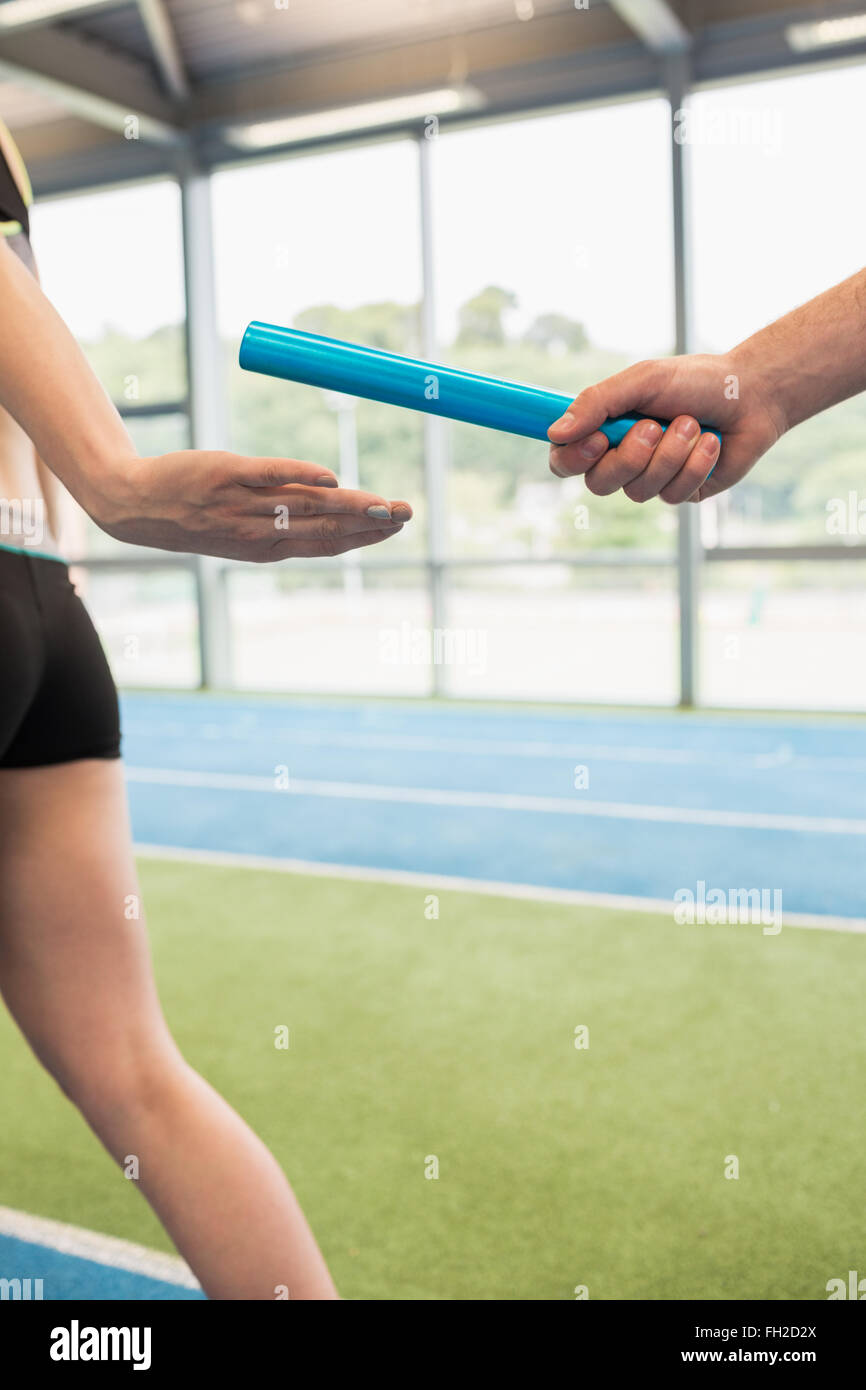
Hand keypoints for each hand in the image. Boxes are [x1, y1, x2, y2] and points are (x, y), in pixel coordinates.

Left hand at [92, 450, 412, 560]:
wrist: (136, 506)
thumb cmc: (196, 512)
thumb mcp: (244, 524)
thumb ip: (287, 512)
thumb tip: (332, 491)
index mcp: (268, 546)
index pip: (327, 542)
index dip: (365, 536)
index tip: (398, 526)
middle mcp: (260, 531)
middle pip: (325, 527)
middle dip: (369, 523)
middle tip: (406, 514)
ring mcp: (242, 504)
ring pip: (305, 506)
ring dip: (349, 504)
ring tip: (384, 502)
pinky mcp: (224, 474)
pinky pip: (266, 474)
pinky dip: (298, 475)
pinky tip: (327, 476)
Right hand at [547, 351, 785, 502]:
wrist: (752, 394)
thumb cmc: (695, 381)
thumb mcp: (642, 380)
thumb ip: (597, 403)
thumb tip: (556, 432)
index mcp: (605, 430)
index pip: (565, 460)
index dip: (573, 459)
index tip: (597, 440)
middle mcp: (623, 459)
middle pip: (599, 484)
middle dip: (630, 456)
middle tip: (655, 426)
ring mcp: (652, 479)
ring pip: (639, 490)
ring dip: (671, 454)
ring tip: (693, 425)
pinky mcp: (683, 492)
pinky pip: (675, 493)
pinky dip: (696, 464)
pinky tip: (712, 443)